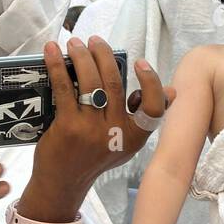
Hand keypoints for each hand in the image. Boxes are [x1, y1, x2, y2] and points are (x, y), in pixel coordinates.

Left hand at [20, 37, 174, 217]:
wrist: (63, 182)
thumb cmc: (95, 157)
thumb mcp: (126, 142)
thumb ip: (143, 116)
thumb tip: (172, 91)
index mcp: (134, 137)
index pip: (153, 108)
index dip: (150, 83)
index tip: (139, 63)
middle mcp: (116, 133)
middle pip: (116, 84)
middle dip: (104, 56)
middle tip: (95, 40)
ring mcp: (91, 130)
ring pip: (91, 82)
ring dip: (81, 57)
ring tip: (75, 43)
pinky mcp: (68, 127)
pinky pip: (65, 89)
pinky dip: (57, 66)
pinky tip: (51, 52)